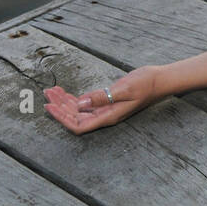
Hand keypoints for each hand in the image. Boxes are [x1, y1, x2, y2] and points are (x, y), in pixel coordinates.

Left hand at [44, 66, 161, 134]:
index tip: (50, 107)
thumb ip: (102, 97)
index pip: (79, 125)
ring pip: (79, 110)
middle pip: (76, 117)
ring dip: (64, 102)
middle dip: (59, 107)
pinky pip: (86, 103)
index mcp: (108, 116)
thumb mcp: (124, 89)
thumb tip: (80, 104)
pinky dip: (73, 98)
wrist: (159, 80)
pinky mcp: (107, 101)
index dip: (62, 118)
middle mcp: (105, 115)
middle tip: (47, 93)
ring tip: (52, 91)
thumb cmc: (145, 85)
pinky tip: (65, 92)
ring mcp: (106, 109)